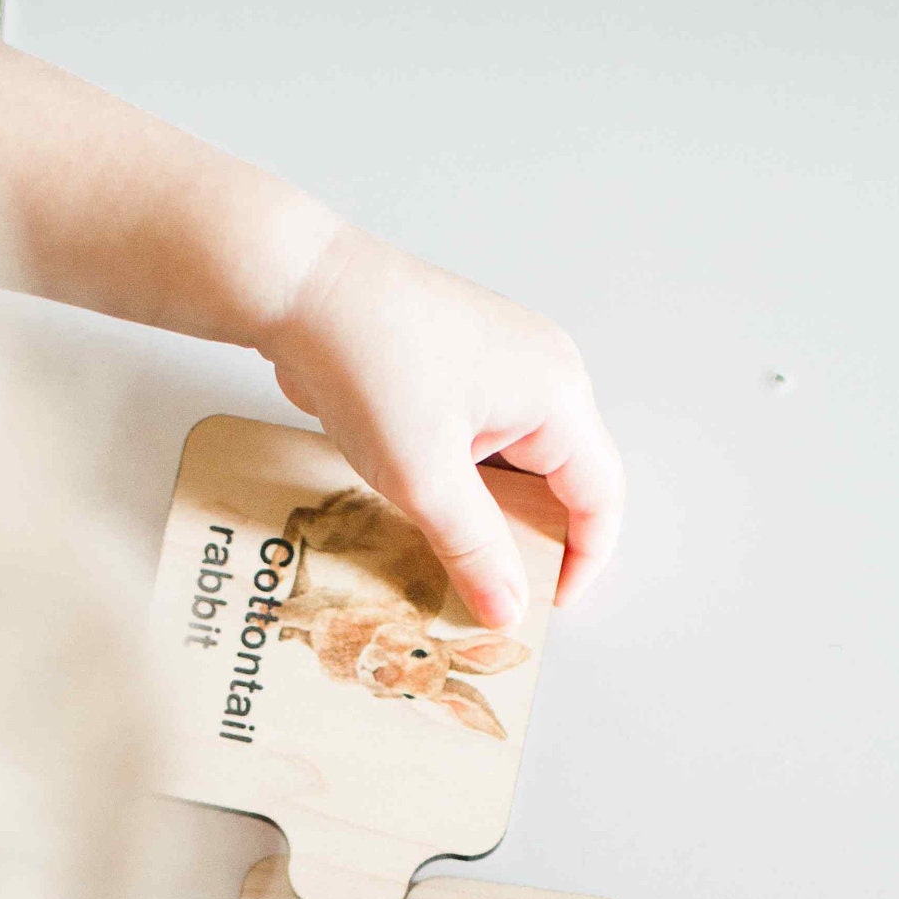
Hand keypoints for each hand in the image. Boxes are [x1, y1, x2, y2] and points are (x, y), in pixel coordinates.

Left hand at [260, 223, 623, 627]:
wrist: (298, 287)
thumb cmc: (369, 361)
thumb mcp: (425, 478)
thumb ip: (475, 550)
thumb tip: (509, 611)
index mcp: (557, 393)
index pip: (599, 495)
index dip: (581, 559)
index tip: (543, 607)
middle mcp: (542, 372)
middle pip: (561, 479)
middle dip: (530, 539)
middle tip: (489, 588)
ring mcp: (500, 364)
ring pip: (516, 463)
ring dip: (491, 513)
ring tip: (451, 554)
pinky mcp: (458, 366)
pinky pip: (480, 440)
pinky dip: (463, 482)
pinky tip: (425, 510)